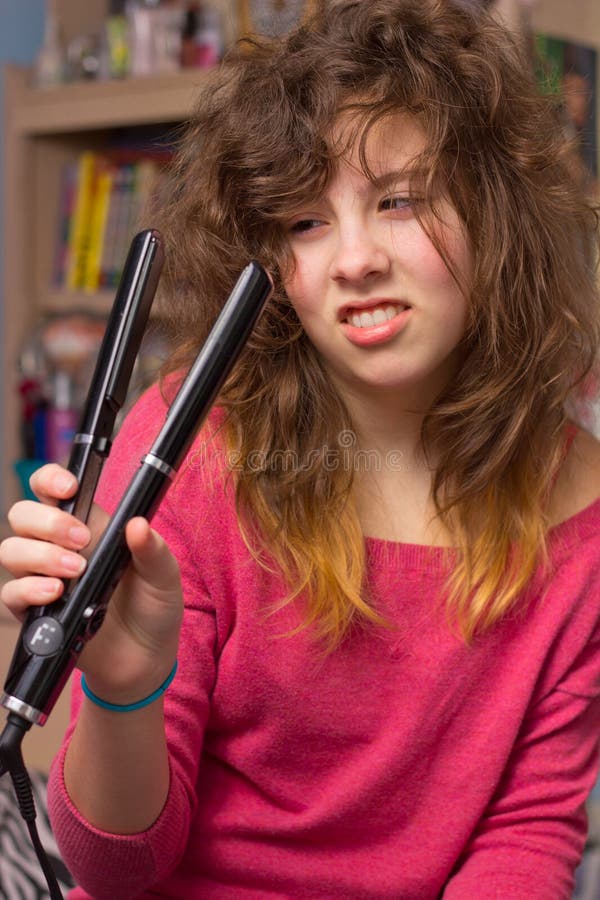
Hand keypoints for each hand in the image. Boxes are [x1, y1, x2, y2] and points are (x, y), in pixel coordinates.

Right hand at [0, 464, 183, 704]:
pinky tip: (57, 594)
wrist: (145, 660)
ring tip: (76, 571)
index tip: (69, 487)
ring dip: (39, 555)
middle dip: (47, 522)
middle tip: (82, 540)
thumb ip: (153, 550)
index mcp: (90, 526)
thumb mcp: (164, 576)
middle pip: (23, 514)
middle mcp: (59, 547)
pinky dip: (29, 590)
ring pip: (10, 550)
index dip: (51, 479)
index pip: (52, 489)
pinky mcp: (36, 614)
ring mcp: (44, 579)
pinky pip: (11, 594)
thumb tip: (138, 524)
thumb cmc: (153, 608)